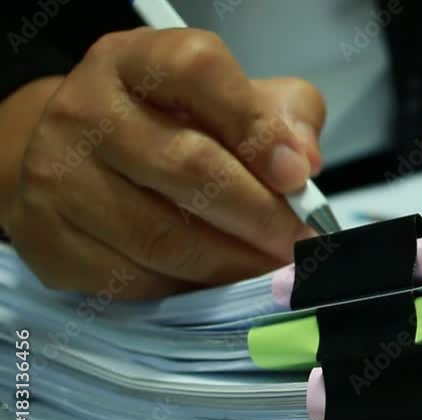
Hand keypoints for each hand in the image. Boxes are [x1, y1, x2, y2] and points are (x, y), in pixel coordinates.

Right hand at [6, 28, 324, 298]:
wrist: (80, 161)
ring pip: (162, 237)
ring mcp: (59, 175)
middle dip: (259, 214)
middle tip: (297, 242)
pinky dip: (187, 288)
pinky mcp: (51, 237)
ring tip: (270, 270)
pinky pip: (134, 278)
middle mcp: (87, 110)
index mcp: (137, 61)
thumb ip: (283, 117)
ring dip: (231, 263)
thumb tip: (304, 161)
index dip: (256, 127)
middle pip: (188, 166)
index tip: (297, 176)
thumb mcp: (234, 101)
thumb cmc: (172, 128)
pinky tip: (217, 283)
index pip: (199, 74)